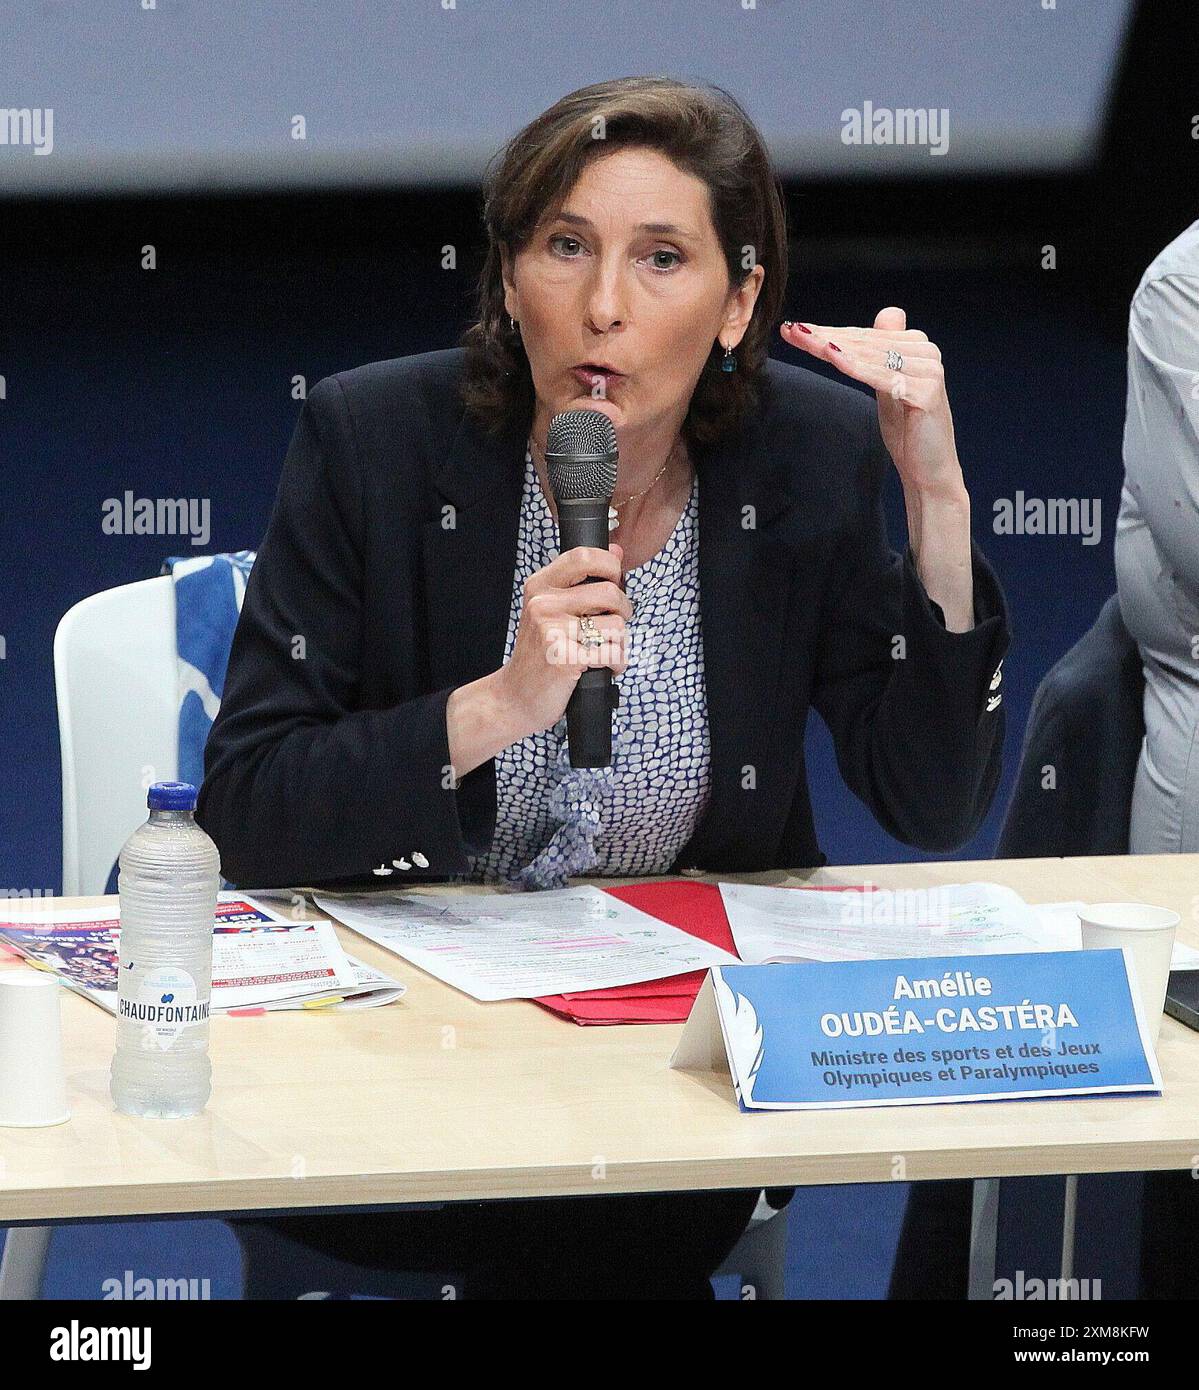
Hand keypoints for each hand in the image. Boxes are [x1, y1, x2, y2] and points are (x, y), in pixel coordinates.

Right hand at [495, 542, 631, 736]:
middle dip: (624, 610)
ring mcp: (552, 631)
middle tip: (614, 626)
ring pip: (617, 624)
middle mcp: (543, 604)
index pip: (584, 556)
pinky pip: (613, 652)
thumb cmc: (539, 654)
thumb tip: (617, 551)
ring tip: (606, 650)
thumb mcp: (550, 611)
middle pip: (610, 591)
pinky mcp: (565, 658)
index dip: (610, 566)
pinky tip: (604, 668)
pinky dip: (617, 663)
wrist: (515, 697)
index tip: (613, 583)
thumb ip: (581, 581)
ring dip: (621, 642)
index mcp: (539, 587)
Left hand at [781, 307, 963, 495]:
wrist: (929, 470)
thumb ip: (883, 355)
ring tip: (805, 339)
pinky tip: (832, 355)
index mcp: (918, 347)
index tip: (795, 329)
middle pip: (864, 343)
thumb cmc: (906, 430)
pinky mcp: (926, 392)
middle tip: (792, 330)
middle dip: (825, 337)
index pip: (865, 336)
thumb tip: (886, 313)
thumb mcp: (889, 387)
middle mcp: (926, 353)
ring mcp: (929, 371)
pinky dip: (855, 367)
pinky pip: (881, 377)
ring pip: (870, 356)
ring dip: (833, 347)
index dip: (829, 332)